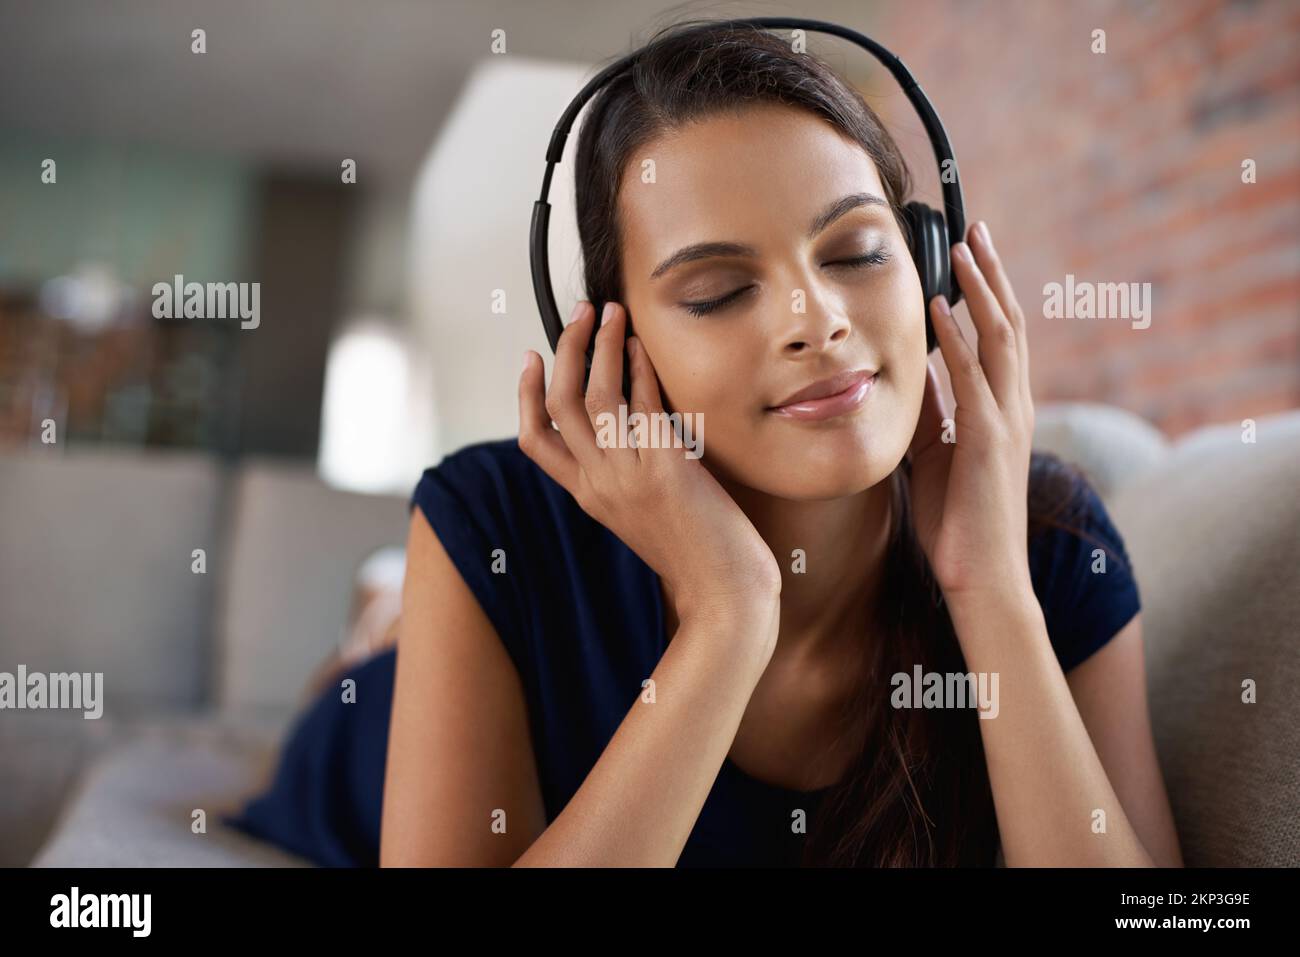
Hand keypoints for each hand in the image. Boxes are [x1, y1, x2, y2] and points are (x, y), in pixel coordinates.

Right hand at [519, 300, 781, 629]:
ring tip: (609, 313)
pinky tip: (643, 347)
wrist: (724, 596)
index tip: (532, 355)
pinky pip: (641, 405)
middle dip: (563, 350)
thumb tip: (632, 423)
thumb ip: (627, 475)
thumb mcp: (643, 514)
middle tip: (578, 313)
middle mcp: (600, 484)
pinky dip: (639, 368)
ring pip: (594, 395)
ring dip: (599, 345)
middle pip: (558, 404)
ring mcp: (628, 476)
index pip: (535, 440)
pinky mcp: (665, 469)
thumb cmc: (696, 556)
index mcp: (589, 497)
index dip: (525, 394)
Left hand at [906, 221, 1035, 599]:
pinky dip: (956, 338)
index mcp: (1003, 412)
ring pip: (1001, 339)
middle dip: (990, 275)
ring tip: (963, 249)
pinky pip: (973, 378)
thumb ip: (931, 415)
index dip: (988, 295)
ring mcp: (1005, 422)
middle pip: (1009, 325)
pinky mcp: (988, 441)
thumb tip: (913, 376)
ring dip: (979, 291)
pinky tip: (940, 307)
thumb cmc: (958, 524)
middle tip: (977, 229)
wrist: (982, 578)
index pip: (1000, 339)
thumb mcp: (935, 456)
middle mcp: (1014, 408)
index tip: (971, 257)